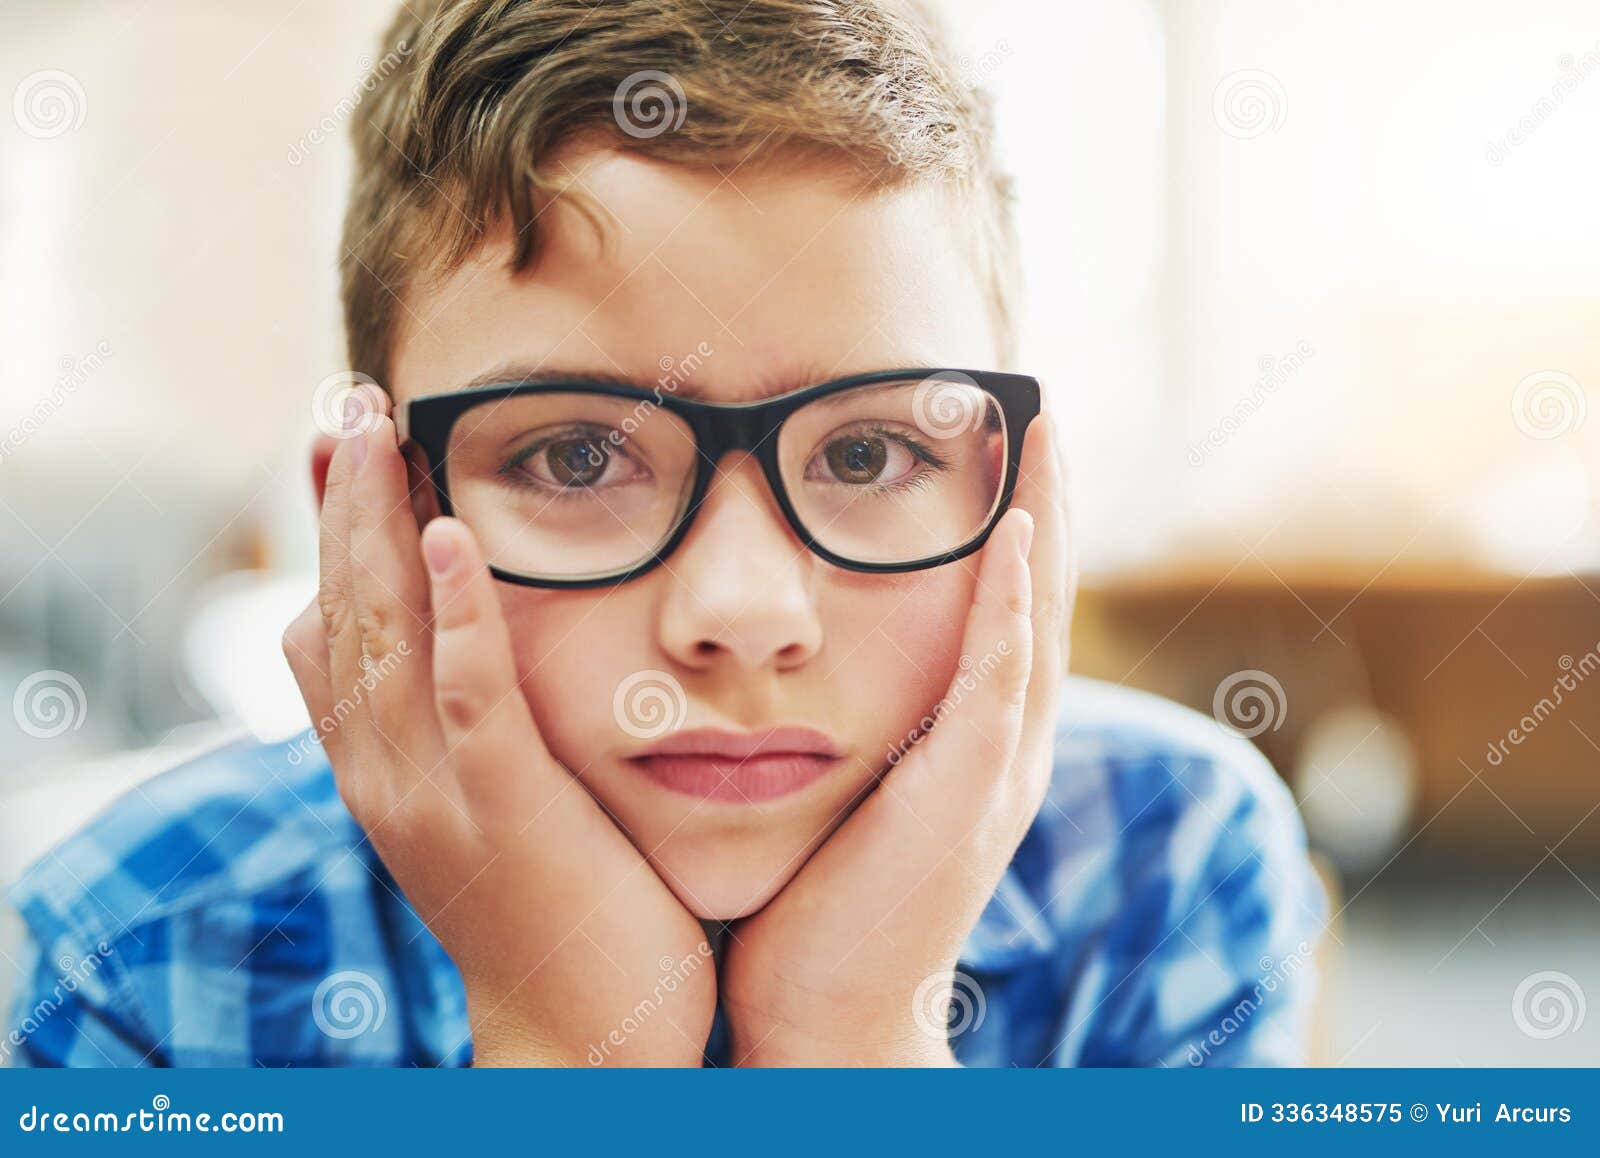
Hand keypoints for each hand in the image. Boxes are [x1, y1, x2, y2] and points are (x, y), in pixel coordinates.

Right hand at [282, 387, 713, 1066]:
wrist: (587, 1040)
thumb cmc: (564, 914)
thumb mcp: (494, 810)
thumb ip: (475, 730)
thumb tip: (474, 651)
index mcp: (387, 770)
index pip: (334, 632)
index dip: (327, 540)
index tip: (333, 453)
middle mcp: (387, 774)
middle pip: (341, 613)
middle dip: (338, 505)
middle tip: (343, 402)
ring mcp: (436, 792)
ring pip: (383, 635)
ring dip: (372, 526)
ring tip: (372, 426)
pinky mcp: (505, 806)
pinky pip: (469, 693)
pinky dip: (455, 612)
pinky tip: (444, 536)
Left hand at [719, 414, 1070, 1065]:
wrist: (825, 1014)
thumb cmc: (815, 905)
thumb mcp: (841, 790)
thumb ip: (851, 724)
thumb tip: (799, 659)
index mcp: (975, 745)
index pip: (1007, 614)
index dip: (1016, 529)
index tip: (1002, 446)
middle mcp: (1007, 749)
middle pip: (1040, 601)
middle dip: (1046, 503)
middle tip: (1039, 411)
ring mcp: (1000, 772)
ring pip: (1037, 622)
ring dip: (1044, 525)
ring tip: (1042, 436)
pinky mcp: (970, 794)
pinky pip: (999, 677)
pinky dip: (1010, 602)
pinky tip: (1010, 531)